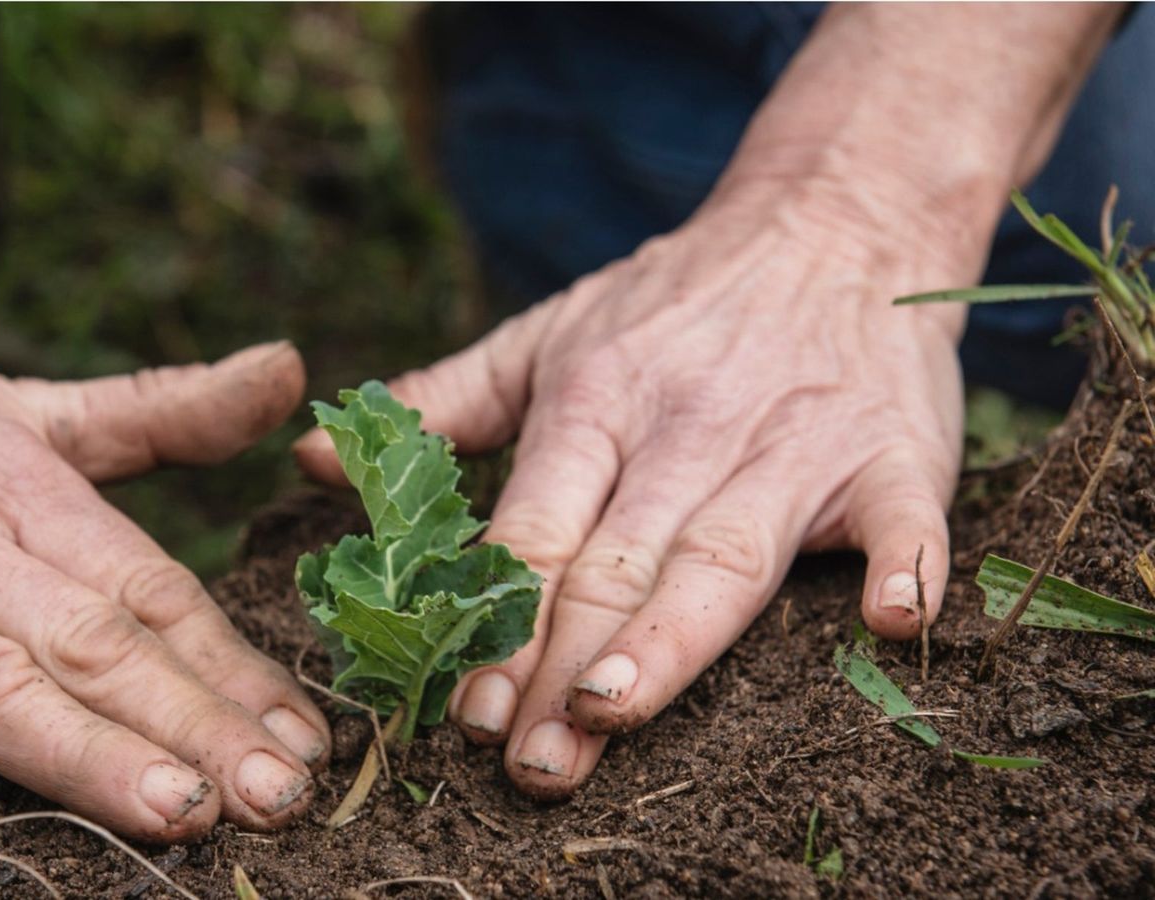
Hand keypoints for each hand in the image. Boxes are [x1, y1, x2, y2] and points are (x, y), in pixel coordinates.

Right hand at [0, 342, 329, 840]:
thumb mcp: (40, 415)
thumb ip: (166, 409)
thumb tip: (288, 368)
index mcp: (25, 491)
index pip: (151, 590)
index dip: (231, 666)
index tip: (304, 732)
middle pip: (95, 646)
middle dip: (192, 726)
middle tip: (280, 795)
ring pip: (1, 692)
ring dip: (98, 762)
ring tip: (188, 815)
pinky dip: (7, 768)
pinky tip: (72, 817)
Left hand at [295, 179, 975, 797]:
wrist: (826, 219)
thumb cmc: (673, 298)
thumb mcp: (548, 330)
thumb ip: (438, 399)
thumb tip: (309, 458)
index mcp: (596, 400)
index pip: (536, 528)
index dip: (498, 617)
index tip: (465, 708)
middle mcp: (686, 427)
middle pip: (617, 561)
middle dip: (563, 661)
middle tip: (528, 760)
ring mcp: (792, 441)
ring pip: (724, 553)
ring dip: (674, 636)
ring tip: (615, 710)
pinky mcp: (888, 451)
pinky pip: (903, 515)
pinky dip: (905, 563)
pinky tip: (894, 620)